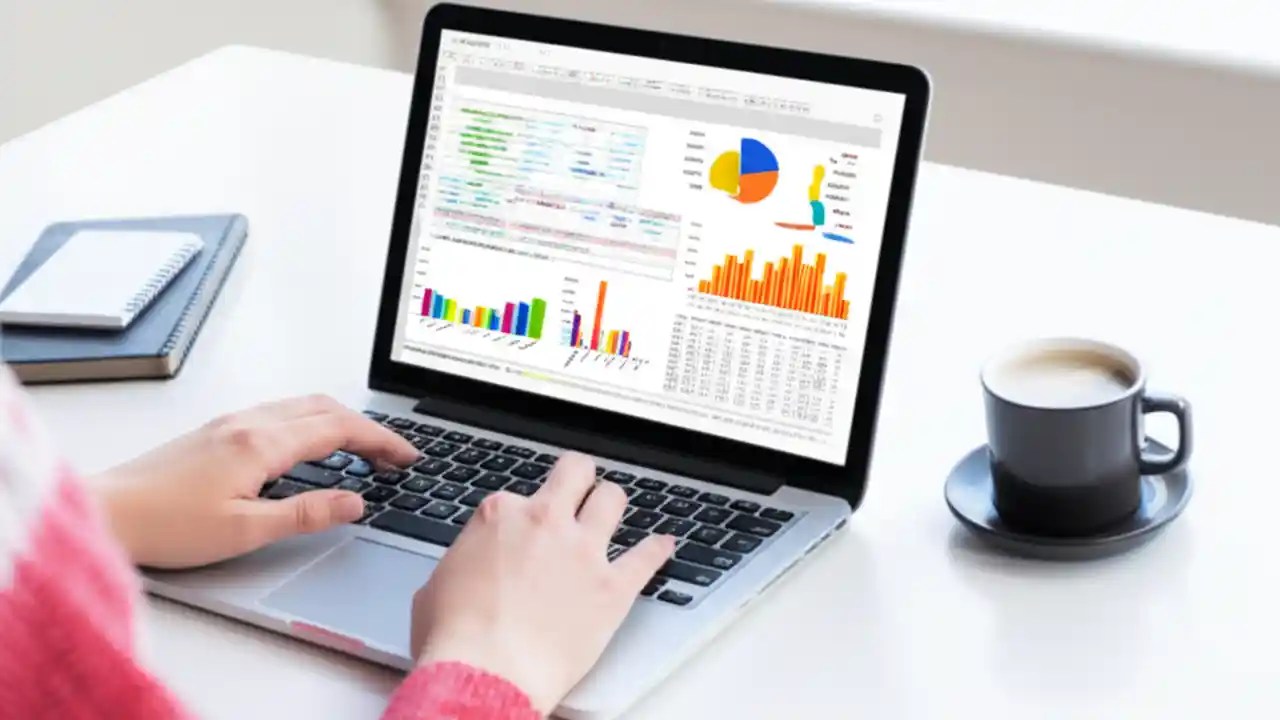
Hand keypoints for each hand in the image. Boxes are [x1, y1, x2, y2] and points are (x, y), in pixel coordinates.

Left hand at [93, 395, 416, 568]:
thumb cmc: (163, 525)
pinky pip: (280, 413)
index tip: (406, 457)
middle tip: (394, 454)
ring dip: (340, 422)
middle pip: (325, 408)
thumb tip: (354, 503)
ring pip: (301, 406)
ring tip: (363, 449)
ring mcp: (230, 423)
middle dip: (367, 427)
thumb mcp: (245, 530)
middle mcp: (247, 423)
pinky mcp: (216, 432)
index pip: (339, 429)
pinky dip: (312, 423)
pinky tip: (311, 447)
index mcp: (261, 443)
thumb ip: (306, 513)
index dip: (380, 441)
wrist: (105, 512)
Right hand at [412, 452, 673, 714]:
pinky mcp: (612, 588)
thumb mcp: (437, 586)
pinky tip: (664, 545)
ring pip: (612, 499)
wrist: (486, 673)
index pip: (518, 497)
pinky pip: (647, 557)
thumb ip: (464, 563)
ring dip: (611, 502)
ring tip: (612, 509)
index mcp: (500, 516)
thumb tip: (470, 570)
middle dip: (577, 478)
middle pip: (575, 473)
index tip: (523, 530)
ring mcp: (583, 552)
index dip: (521, 515)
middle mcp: (546, 523)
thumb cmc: (455, 638)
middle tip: (578, 487)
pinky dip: (658, 549)